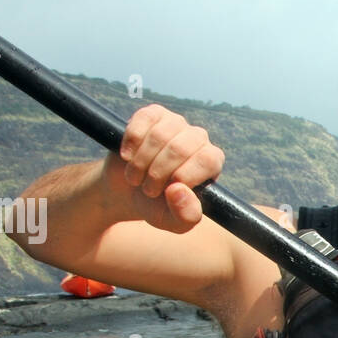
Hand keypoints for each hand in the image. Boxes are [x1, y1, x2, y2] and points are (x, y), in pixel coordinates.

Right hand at [108, 104, 223, 231]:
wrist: (127, 193)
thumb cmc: (156, 207)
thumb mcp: (175, 222)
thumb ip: (186, 215)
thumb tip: (178, 189)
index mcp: (211, 162)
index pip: (207, 160)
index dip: (183, 177)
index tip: (166, 192)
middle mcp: (198, 139)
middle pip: (181, 148)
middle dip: (158, 174)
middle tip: (148, 190)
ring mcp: (176, 123)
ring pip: (160, 135)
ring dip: (141, 162)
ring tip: (136, 178)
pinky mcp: (153, 114)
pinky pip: (143, 120)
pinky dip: (131, 142)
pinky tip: (127, 157)